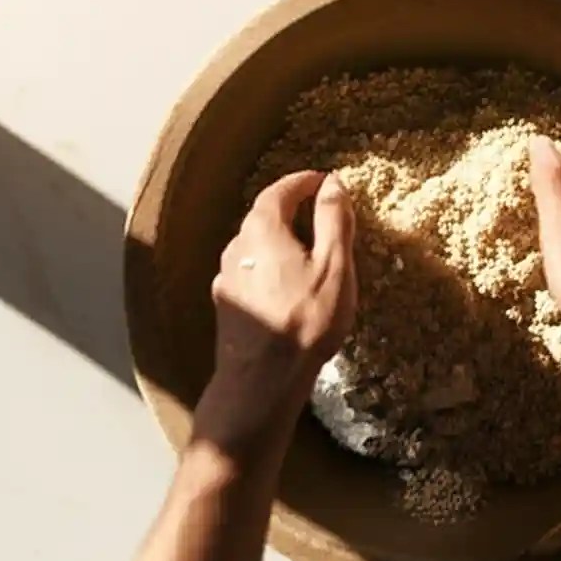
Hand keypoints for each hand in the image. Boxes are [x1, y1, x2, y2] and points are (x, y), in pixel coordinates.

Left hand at [194, 171, 356, 451]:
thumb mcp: (333, 266)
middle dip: (290, 209)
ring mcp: (227, 277)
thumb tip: (332, 184)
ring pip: (255, 246)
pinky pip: (251, 272)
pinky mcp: (226, 305)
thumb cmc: (306, 320)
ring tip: (306, 250)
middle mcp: (237, 247)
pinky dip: (270, 266)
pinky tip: (286, 285)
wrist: (262, 379)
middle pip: (263, 216)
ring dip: (279, 239)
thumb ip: (333, 220)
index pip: (279, 191)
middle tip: (317, 211)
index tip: (321, 180)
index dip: (302, 182)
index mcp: (263, 230)